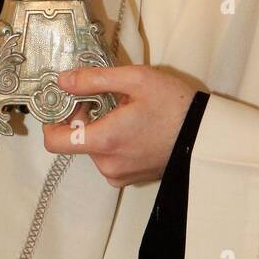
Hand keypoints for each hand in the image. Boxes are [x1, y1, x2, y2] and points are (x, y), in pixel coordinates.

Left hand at [43, 66, 199, 185]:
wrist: (206, 135)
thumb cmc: (174, 105)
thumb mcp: (135, 80)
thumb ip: (94, 79)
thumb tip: (62, 80)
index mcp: (104, 141)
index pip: (55, 141)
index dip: (52, 120)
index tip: (65, 102)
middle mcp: (107, 164)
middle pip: (76, 141)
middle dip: (84, 117)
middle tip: (106, 97)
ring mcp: (119, 175)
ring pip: (93, 148)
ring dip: (100, 129)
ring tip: (126, 111)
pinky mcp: (129, 179)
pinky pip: (109, 158)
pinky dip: (113, 141)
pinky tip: (134, 126)